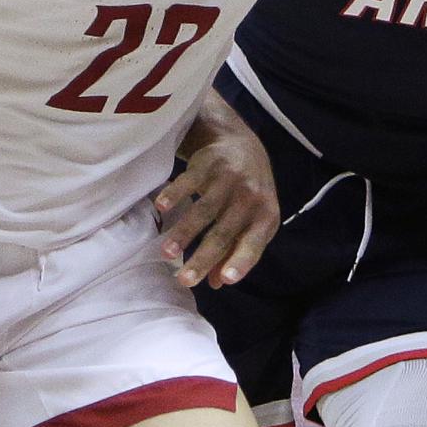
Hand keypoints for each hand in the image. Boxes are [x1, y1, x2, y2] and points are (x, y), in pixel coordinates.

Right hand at [156, 104, 278, 287]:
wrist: (240, 143)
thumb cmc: (247, 192)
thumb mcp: (251, 220)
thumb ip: (235, 250)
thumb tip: (217, 283)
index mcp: (265, 216)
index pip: (254, 243)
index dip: (241, 261)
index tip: (226, 280)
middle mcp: (250, 198)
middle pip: (223, 233)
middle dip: (202, 258)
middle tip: (184, 280)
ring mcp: (229, 179)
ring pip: (204, 210)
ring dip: (184, 233)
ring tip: (166, 254)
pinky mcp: (208, 163)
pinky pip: (189, 181)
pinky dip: (175, 194)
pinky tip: (161, 208)